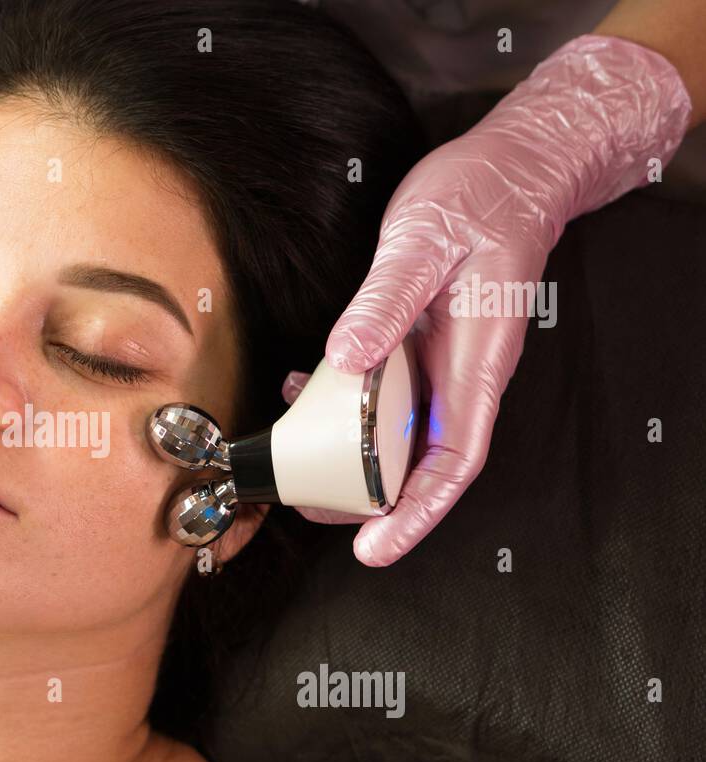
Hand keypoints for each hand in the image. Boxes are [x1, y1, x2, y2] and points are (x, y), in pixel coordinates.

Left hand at [289, 34, 690, 566]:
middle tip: (310, 508)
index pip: (451, 462)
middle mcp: (460, 375)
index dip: (416, 512)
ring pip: (395, 431)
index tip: (377, 547)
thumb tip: (346, 358)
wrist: (509, 168)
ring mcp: (440, 362)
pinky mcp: (419, 344)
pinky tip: (304, 392)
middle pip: (418, 462)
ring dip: (348, 454)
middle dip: (368, 497)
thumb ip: (384, 303)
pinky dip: (342, 403)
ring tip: (297, 465)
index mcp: (474, 364)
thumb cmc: (478, 200)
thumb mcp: (422, 244)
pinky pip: (381, 390)